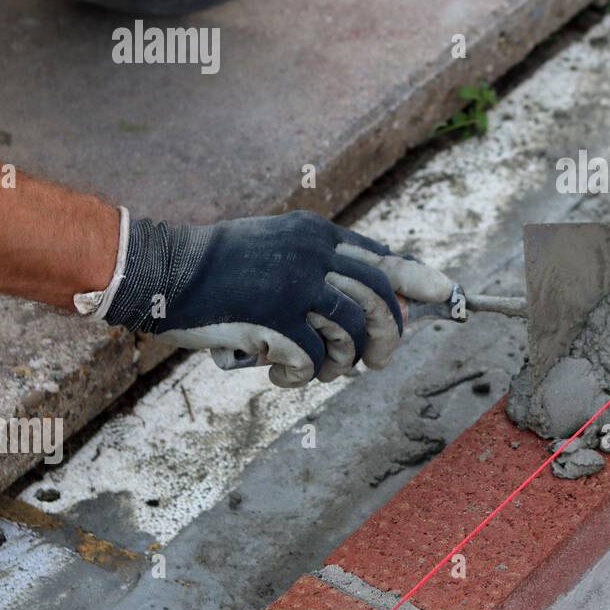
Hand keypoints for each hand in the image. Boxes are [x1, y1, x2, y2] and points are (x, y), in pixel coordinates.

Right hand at [103, 210, 453, 386]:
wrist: (164, 271)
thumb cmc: (218, 266)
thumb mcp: (276, 246)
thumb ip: (318, 264)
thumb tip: (367, 297)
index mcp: (317, 234)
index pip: (382, 258)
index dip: (416, 280)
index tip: (445, 294)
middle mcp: (314, 254)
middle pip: (380, 297)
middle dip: (390, 334)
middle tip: (379, 361)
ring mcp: (296, 285)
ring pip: (353, 330)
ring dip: (344, 360)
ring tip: (321, 371)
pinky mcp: (276, 318)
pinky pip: (314, 357)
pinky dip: (306, 374)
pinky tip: (285, 374)